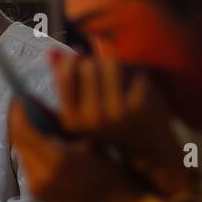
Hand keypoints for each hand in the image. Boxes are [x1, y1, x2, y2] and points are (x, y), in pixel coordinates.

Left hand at [8, 100, 145, 201]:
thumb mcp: (89, 141)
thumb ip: (60, 124)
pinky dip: (30, 151)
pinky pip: (28, 166)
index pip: (24, 131)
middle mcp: (41, 176)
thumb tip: (35, 105)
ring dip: (24, 137)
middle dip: (18, 123)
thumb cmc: (110, 170)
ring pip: (21, 154)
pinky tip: (38, 141)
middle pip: (18, 142)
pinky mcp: (37, 195)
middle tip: (22, 106)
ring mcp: (37, 188)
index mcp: (56, 160)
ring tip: (30, 121)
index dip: (17, 113)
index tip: (18, 97)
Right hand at [49, 51, 194, 198]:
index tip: (79, 57)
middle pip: (88, 66)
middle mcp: (92, 117)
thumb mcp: (80, 109)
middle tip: (103, 70)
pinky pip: (131, 69)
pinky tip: (137, 83)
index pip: (65, 75)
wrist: (149, 150)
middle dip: (95, 62)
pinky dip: (134, 70)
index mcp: (71, 120)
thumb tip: (52, 50)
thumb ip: (65, 80)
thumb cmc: (110, 124)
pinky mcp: (139, 104)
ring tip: (118, 74)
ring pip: (110, 63)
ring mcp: (116, 111)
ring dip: (114, 62)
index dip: (72, 59)